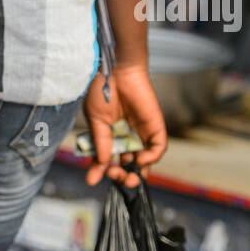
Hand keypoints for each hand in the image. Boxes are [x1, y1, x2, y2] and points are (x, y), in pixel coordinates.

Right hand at [83, 63, 166, 188]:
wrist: (116, 70)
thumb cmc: (102, 90)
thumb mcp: (97, 121)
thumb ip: (101, 144)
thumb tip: (101, 166)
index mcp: (111, 135)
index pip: (108, 160)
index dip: (101, 171)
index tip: (92, 180)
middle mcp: (127, 137)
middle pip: (127, 165)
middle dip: (121, 175)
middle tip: (115, 177)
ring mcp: (142, 133)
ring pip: (143, 161)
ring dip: (137, 173)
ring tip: (127, 176)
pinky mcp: (155, 127)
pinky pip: (157, 149)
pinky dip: (151, 158)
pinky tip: (140, 160)